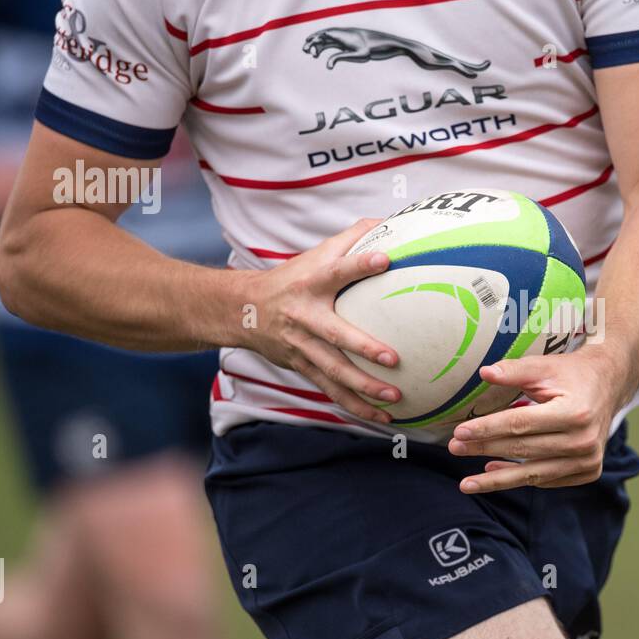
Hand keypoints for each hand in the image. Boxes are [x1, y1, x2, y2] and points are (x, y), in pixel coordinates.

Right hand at [240, 217, 400, 423]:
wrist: (243, 310)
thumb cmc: (293, 277)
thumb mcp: (316, 253)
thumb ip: (353, 238)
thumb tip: (391, 220)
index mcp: (311, 283)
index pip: (337, 270)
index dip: (359, 264)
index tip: (385, 258)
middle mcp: (305, 316)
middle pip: (335, 335)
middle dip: (363, 347)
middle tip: (393, 358)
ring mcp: (302, 346)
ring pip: (334, 372)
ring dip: (364, 388)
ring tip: (395, 398)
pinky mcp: (302, 367)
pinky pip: (331, 390)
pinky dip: (356, 406)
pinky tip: (383, 418)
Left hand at [447, 344, 628, 492]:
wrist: (609, 384)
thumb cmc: (572, 373)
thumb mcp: (544, 366)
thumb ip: (514, 371)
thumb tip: (484, 372)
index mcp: (575, 412)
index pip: (521, 424)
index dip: (487, 429)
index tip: (459, 433)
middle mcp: (585, 441)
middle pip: (523, 449)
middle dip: (484, 450)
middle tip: (454, 449)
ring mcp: (588, 460)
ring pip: (533, 474)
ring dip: (497, 478)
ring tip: (467, 481)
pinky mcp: (588, 472)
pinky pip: (546, 480)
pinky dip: (520, 478)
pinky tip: (495, 472)